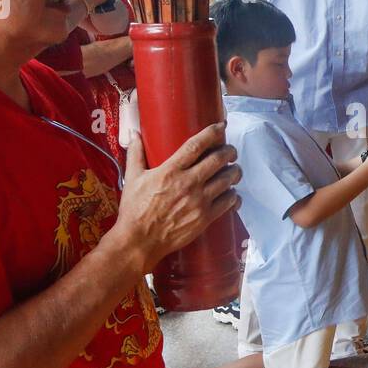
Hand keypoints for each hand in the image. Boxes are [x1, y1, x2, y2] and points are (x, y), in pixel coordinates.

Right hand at [115, 123, 240, 270]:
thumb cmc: (134, 210)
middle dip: (229, 151)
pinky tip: (232, 194)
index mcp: (170, 171)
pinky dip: (234, 196)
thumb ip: (136, 154)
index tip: (221, 126)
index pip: (196, 145)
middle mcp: (188, 183)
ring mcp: (199, 201)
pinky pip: (229, 202)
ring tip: (233, 171)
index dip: (212, 132)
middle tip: (229, 151)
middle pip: (218, 159)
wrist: (139, 241)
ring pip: (228, 179)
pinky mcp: (205, 218)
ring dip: (234, 172)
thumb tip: (135, 134)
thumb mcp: (133, 179)